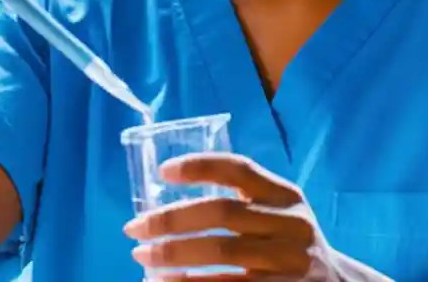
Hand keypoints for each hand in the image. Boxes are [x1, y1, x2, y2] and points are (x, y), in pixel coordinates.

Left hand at [124, 153, 351, 280]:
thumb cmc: (287, 242)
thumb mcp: (278, 211)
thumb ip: (241, 199)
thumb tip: (166, 196)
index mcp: (287, 195)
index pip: (239, 169)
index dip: (199, 166)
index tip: (162, 172)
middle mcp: (292, 224)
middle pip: (222, 213)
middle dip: (171, 220)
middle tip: (135, 228)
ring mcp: (290, 262)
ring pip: (222, 254)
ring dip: (174, 256)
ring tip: (142, 256)